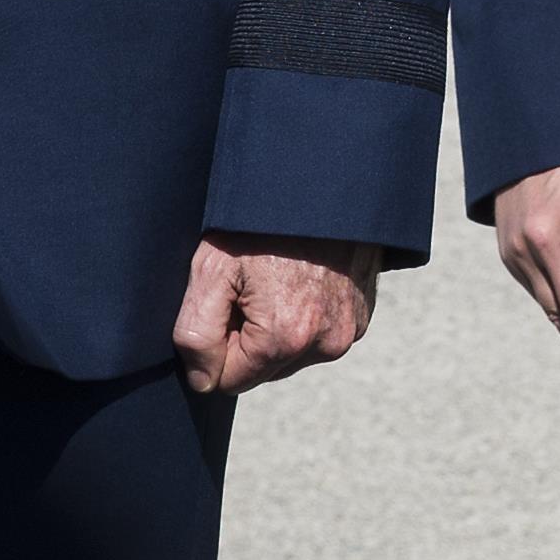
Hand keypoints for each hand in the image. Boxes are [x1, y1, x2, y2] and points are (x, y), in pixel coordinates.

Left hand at [173, 233, 383, 395]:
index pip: (230, 381)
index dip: (219, 343)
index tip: (227, 300)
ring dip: (278, 329)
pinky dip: (307, 316)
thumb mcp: (210, 269)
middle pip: (264, 370)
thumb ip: (196, 336)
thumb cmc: (260, 221)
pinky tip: (302, 278)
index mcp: (284, 339)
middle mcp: (325, 344)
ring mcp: (349, 330)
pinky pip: (320, 336)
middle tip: (251, 285)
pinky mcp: (363, 315)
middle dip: (249, 338)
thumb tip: (204, 381)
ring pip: (292, 355)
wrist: (322, 178)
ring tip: (277, 278)